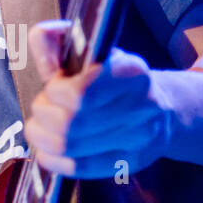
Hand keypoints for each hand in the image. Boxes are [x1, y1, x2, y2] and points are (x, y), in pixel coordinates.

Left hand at [24, 20, 173, 178]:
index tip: (53, 86)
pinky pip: (79, 168)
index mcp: (133, 72)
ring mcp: (139, 139)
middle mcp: (142, 106)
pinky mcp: (131, 163)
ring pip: (70, 146)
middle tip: (41, 108)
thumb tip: (41, 34)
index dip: (55, 91)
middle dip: (43, 113)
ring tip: (39, 127)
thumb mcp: (94, 56)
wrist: (163, 111)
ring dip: (42, 136)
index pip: (81, 92)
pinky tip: (46, 151)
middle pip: (70, 122)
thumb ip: (61, 45)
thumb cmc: (117, 82)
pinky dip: (52, 160)